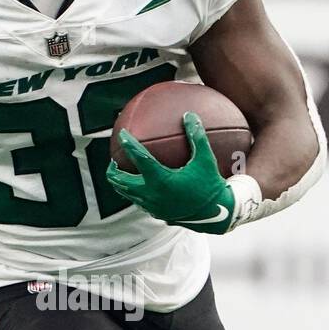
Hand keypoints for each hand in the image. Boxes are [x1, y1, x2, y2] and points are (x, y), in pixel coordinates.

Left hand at [106, 111, 234, 234]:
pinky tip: (139, 184)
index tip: (122, 134)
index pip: (139, 158)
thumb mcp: (206, 159)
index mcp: (161, 180)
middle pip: (121, 181)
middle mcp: (151, 194)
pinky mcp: (155, 213)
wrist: (215, 215)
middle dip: (113, 169)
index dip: (129, 144)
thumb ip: (197, 136)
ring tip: (120, 171)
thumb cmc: (210, 185)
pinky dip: (132, 191)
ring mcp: (151, 206)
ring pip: (126, 193)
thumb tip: (189, 115)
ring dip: (120, 182)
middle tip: (114, 158)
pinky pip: (137, 201)